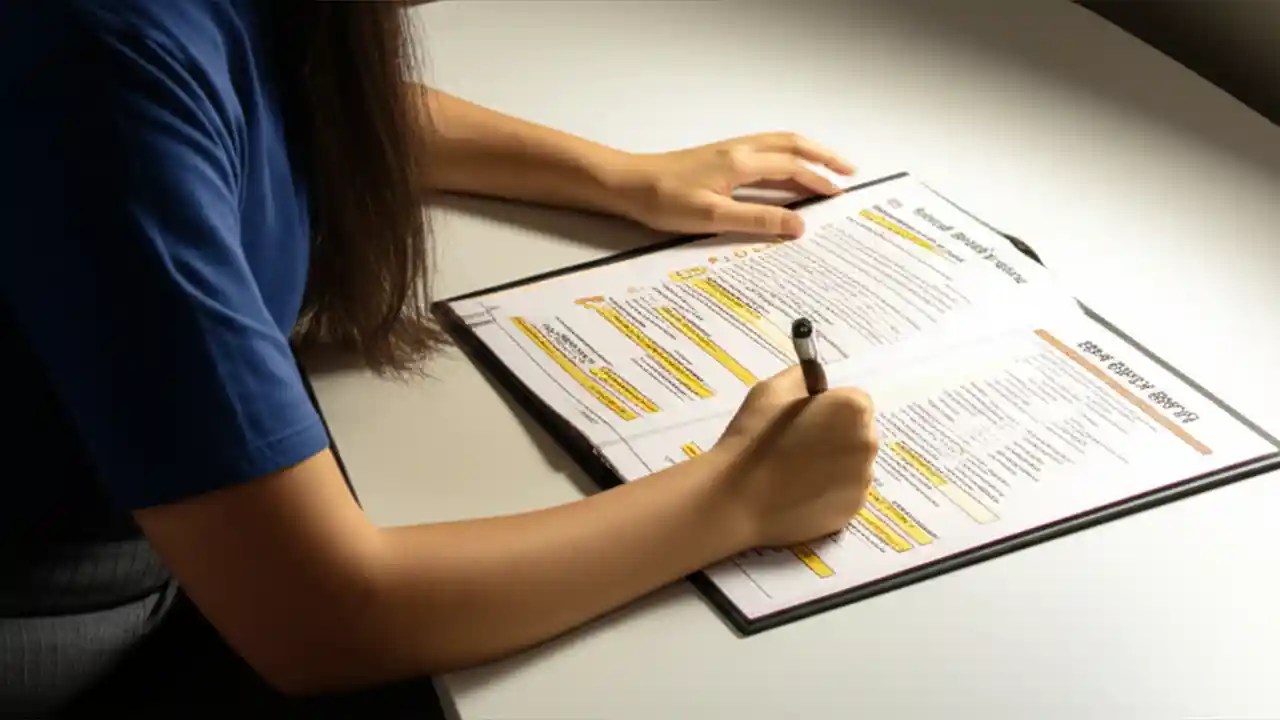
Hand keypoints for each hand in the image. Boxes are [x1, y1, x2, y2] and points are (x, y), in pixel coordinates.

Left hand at [616, 132, 855, 237]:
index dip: (818, 180)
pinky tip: (785, 168)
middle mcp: (740, 150)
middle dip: (823, 156)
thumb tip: (799, 224)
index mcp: (742, 163)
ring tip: (826, 165)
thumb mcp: (713, 217)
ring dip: (806, 152)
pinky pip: (764, 149)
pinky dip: (786, 155)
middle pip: (792, 145)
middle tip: (849, 170)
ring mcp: (729, 151)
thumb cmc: (665, 201)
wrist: (628, 184)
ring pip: (778, 143)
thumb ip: (758, 219)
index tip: (839, 195)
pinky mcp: (719, 157)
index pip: (792, 168)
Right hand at [710, 365, 878, 548]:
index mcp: (853, 408)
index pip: (855, 400)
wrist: (737, 499)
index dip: (829, 407)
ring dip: (834, 463)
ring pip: (853, 463)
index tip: (803, 419)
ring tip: (796, 472)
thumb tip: (815, 384)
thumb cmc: (754, 438)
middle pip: (859, 432)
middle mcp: (868, 443)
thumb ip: (802, 378)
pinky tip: (799, 493)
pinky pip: (845, 492)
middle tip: (798, 444)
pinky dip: (829, 491)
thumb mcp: (771, 390)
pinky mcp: (852, 510)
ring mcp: (862, 481)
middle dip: (837, 434)